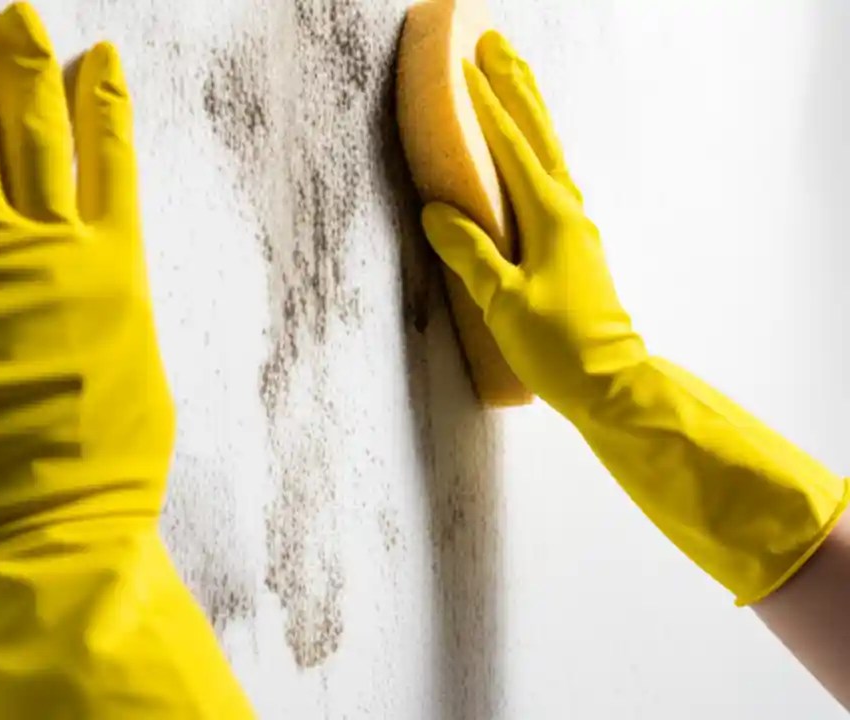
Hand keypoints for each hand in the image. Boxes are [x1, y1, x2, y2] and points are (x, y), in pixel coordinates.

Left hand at [0, 4, 251, 715]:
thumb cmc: (109, 473)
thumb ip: (117, 311)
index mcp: (117, 270)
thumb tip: (103, 280)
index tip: (95, 56)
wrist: (51, 530)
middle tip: (14, 18)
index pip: (109, 156)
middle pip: (35, 131)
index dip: (102, 98)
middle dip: (24, 65)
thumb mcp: (142, 376)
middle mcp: (54, 252)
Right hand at [421, 31, 645, 417]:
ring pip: (547, 154)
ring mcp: (574, 228)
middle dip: (516, 87)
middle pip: (539, 135)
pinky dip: (533, 151)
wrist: (611, 385)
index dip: (486, 106)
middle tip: (496, 43)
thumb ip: (470, 253)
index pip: (510, 148)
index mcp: (551, 217)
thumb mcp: (503, 302)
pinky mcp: (572, 247)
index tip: (465, 65)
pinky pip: (548, 180)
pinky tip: (525, 158)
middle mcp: (567, 213)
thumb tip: (438, 211)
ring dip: (528, 112)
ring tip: (511, 81)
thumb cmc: (558, 347)